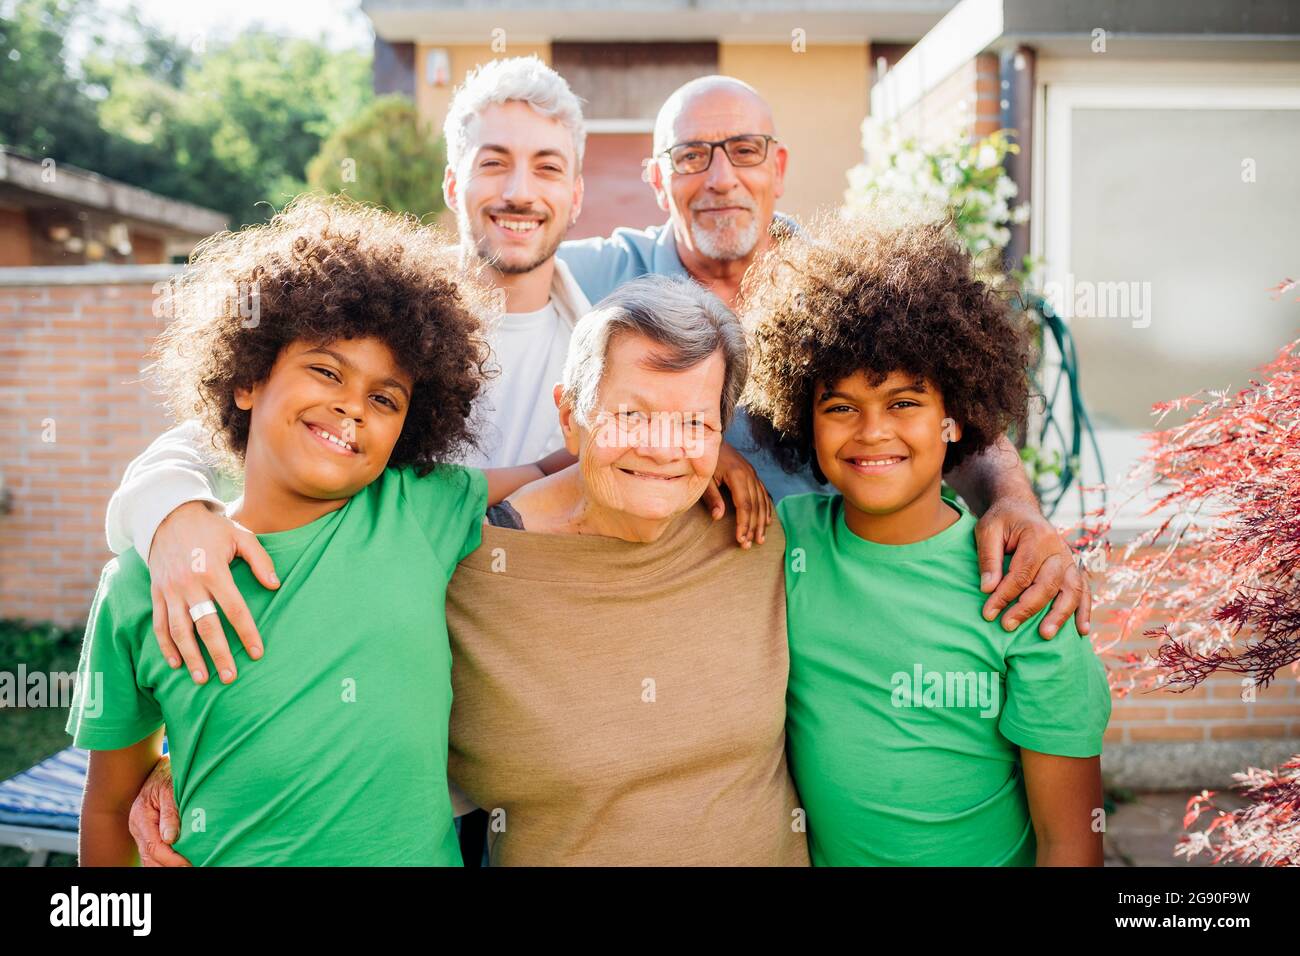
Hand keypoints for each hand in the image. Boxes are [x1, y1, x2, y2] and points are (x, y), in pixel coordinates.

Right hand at [128, 757, 190, 866]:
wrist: (162, 766)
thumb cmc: (168, 774)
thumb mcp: (170, 788)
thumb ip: (170, 812)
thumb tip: (170, 839)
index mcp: (141, 817)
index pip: (154, 847)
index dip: (172, 860)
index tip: (188, 864)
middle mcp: (137, 828)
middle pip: (150, 858)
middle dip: (170, 866)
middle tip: (192, 866)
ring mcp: (141, 832)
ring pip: (149, 859)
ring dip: (167, 866)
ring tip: (187, 865)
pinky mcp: (148, 833)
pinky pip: (154, 853)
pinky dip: (165, 861)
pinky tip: (179, 863)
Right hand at [149, 500, 278, 682]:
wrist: (168, 515)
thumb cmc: (211, 528)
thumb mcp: (241, 536)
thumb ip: (261, 560)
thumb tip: (275, 585)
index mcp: (213, 571)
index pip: (234, 609)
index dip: (247, 633)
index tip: (258, 653)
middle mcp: (189, 584)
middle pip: (206, 626)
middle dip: (218, 654)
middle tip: (229, 677)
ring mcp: (170, 590)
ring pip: (179, 630)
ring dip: (190, 656)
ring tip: (202, 679)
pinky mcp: (157, 592)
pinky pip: (160, 623)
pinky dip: (166, 645)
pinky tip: (176, 663)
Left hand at [702, 441, 772, 547]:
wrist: (710, 438)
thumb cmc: (704, 459)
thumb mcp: (704, 478)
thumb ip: (712, 496)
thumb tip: (718, 517)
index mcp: (737, 475)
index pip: (745, 505)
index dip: (744, 524)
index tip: (741, 539)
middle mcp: (749, 475)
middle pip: (756, 506)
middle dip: (753, 527)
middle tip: (749, 545)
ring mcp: (753, 474)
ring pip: (762, 501)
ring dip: (762, 522)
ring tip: (760, 539)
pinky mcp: (753, 474)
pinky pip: (764, 494)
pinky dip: (767, 509)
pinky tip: (767, 522)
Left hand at [974, 495, 1091, 637]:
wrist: (1020, 509)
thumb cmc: (1001, 521)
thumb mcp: (987, 531)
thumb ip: (988, 558)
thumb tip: (988, 589)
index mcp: (1038, 535)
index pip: (1022, 572)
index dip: (1005, 595)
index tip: (988, 613)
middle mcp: (1058, 548)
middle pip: (1047, 583)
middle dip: (1026, 608)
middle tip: (1006, 625)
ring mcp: (1069, 559)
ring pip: (1071, 590)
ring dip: (1060, 614)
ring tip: (1045, 635)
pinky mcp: (1072, 569)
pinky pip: (1083, 590)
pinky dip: (1084, 611)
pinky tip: (1081, 631)